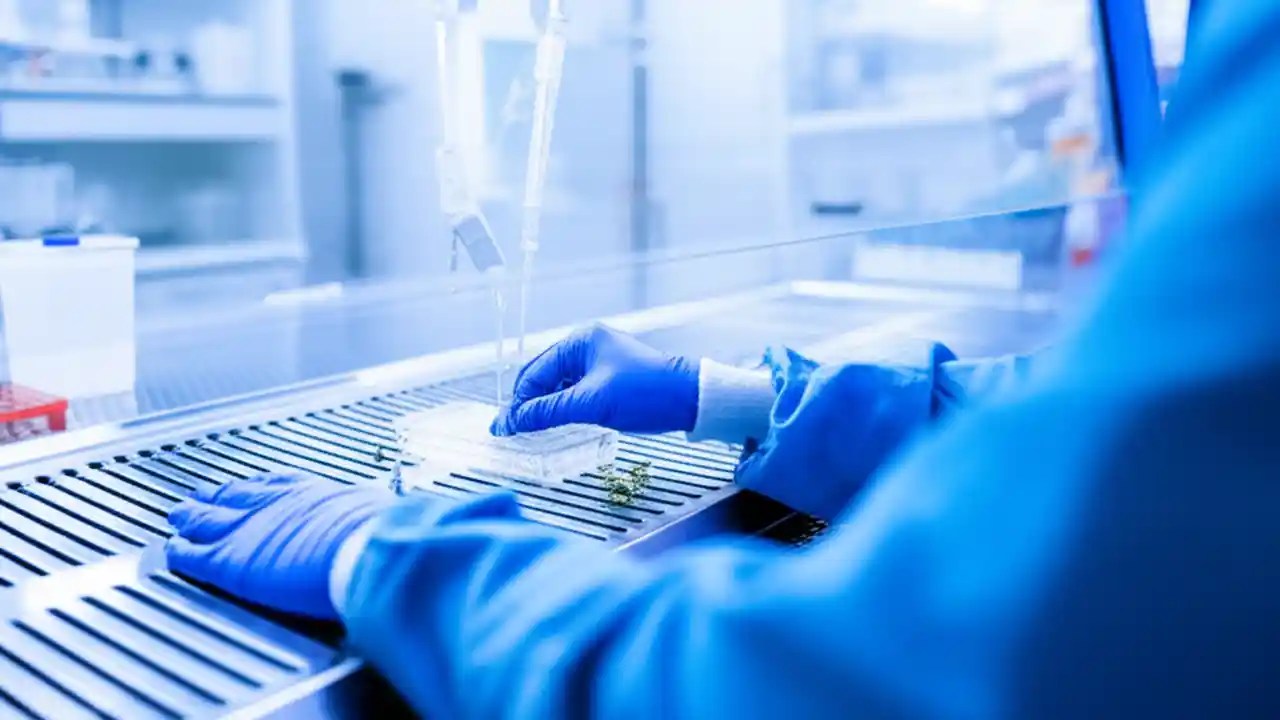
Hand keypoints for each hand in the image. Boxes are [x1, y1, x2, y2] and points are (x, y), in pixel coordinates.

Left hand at [166, 474, 394, 619]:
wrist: (367, 549)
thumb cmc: (384, 535)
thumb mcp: (381, 513)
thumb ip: (373, 516)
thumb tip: (399, 520)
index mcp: (313, 491)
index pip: (276, 482)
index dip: (256, 483)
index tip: (248, 484)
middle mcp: (276, 503)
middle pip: (236, 494)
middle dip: (217, 494)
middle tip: (202, 494)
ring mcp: (250, 528)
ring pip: (207, 518)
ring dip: (190, 515)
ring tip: (177, 515)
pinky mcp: (231, 560)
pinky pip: (195, 554)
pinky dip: (179, 551)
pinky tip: (169, 551)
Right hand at [491, 324, 698, 435]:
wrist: (690, 399)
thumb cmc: (646, 393)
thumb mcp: (592, 403)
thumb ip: (549, 412)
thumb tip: (514, 421)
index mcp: (580, 342)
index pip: (536, 372)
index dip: (519, 402)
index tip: (506, 428)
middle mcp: (586, 347)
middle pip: (544, 378)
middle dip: (528, 405)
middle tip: (512, 433)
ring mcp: (598, 363)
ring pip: (559, 388)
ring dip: (545, 409)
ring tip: (530, 433)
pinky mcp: (609, 381)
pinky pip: (575, 394)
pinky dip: (563, 410)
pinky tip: (556, 428)